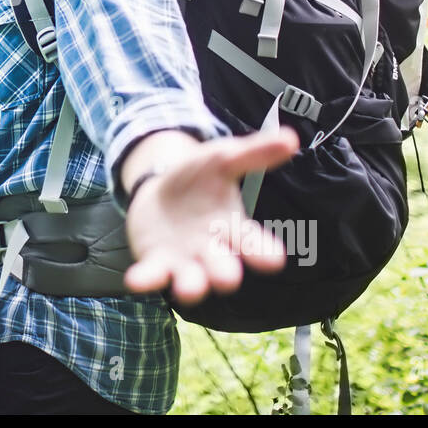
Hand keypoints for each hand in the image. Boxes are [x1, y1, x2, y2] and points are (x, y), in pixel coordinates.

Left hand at [123, 127, 298, 305]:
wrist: (159, 190)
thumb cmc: (200, 179)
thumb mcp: (223, 160)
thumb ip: (254, 153)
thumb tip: (291, 138)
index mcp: (234, 229)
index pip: (254, 244)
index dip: (263, 252)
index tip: (273, 260)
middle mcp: (213, 250)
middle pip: (223, 267)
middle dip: (225, 273)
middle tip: (227, 277)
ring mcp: (184, 260)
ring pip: (191, 279)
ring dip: (191, 286)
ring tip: (189, 289)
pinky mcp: (156, 262)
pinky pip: (152, 274)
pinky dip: (146, 279)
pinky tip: (136, 280)